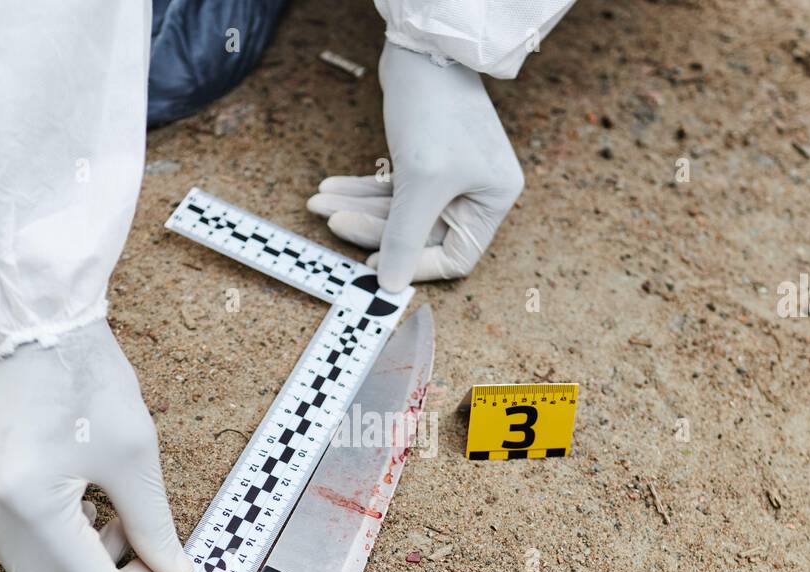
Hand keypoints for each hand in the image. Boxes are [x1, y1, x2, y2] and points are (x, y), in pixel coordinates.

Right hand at [0, 320, 194, 571]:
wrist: (35, 324)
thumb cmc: (86, 378)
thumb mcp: (135, 457)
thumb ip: (154, 526)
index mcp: (31, 507)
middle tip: (154, 571)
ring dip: (91, 571)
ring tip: (128, 527)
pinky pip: (26, 551)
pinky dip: (69, 548)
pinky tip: (100, 513)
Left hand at [307, 42, 524, 292]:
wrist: (422, 47)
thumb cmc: (435, 111)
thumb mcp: (420, 182)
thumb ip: (403, 238)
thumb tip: (388, 286)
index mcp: (491, 201)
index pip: (454, 258)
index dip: (412, 265)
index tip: (372, 264)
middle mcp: (474, 192)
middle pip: (418, 233)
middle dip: (369, 227)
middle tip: (331, 220)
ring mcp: (448, 176)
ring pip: (397, 210)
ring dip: (356, 207)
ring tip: (319, 201)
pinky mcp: (422, 160)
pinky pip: (390, 189)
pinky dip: (360, 189)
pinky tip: (330, 188)